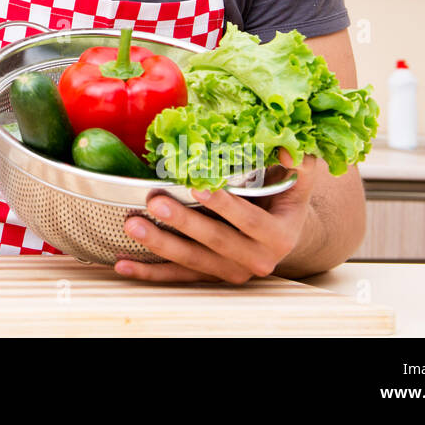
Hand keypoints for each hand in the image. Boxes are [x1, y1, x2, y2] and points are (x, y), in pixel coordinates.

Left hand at [113, 147, 319, 283]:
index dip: (224, 204)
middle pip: (215, 241)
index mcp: (278, 236)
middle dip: (184, 222)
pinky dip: (149, 271)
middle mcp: (255, 259)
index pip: (249, 219)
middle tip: (155, 202)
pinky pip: (177, 277)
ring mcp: (230, 272)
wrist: (284, 235)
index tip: (198, 185)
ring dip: (160, 244)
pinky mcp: (209, 278)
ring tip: (132, 224)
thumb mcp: (300, 182)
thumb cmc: (284, 200)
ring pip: (192, 260)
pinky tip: (123, 263)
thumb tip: (290, 146)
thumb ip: (300, 164)